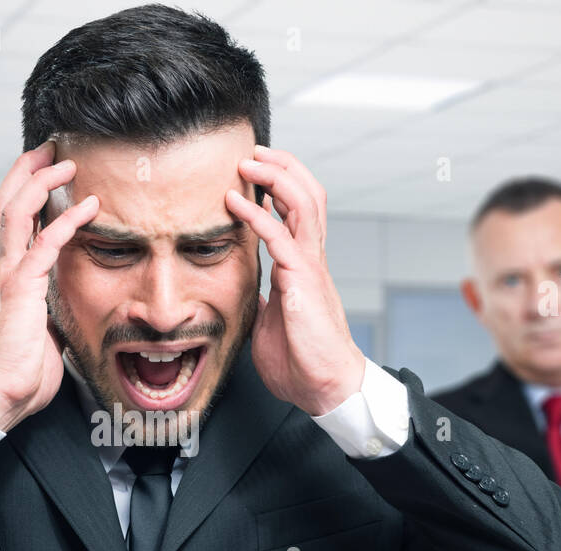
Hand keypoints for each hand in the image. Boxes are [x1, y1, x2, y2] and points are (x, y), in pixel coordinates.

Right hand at [0, 141, 99, 431]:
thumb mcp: (41, 329)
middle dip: (28, 169)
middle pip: (8, 201)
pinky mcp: (20, 293)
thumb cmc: (17, 370)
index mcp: (8, 275)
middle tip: (53, 146)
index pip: (12, 218)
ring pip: (17, 213)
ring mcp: (8, 278)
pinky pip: (42, 247)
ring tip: (67, 162)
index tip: (49, 167)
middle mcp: (3, 268)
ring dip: (42, 183)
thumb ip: (50, 306)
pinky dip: (65, 222)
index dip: (27, 187)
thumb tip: (66, 301)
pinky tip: (86, 208)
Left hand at [225, 145, 365, 416]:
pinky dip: (258, 214)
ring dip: (274, 177)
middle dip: (281, 166)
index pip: (298, 211)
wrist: (323, 388)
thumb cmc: (301, 362)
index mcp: (302, 266)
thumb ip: (263, 301)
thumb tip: (250, 293)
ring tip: (247, 162)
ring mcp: (310, 267)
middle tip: (253, 151)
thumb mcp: (271, 323)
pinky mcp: (303, 282)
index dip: (279, 185)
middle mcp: (310, 259)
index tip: (253, 171)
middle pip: (307, 194)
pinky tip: (237, 202)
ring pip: (303, 204)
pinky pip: (281, 237)